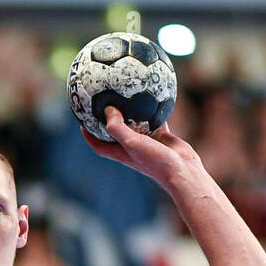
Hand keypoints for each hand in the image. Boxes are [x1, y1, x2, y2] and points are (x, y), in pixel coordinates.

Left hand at [81, 106, 203, 187]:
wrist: (182, 171)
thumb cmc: (156, 161)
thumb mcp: (132, 143)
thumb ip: (118, 128)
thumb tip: (107, 109)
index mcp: (121, 153)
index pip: (99, 145)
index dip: (88, 135)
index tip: (82, 121)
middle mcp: (132, 147)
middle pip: (115, 132)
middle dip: (108, 119)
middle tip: (102, 101)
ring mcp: (147, 142)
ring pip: (135, 123)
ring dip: (131, 112)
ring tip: (126, 93)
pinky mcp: (161, 136)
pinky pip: (154, 119)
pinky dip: (153, 109)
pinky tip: (154, 95)